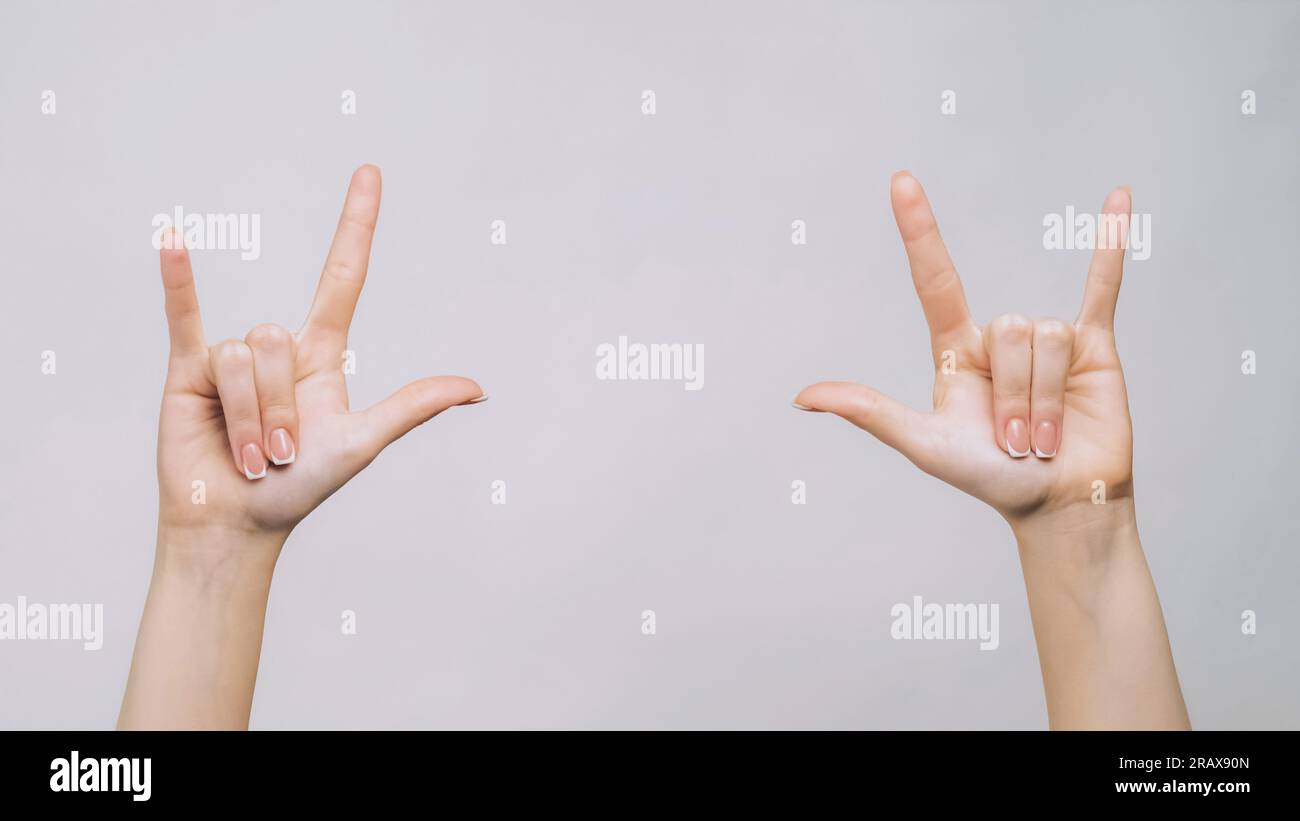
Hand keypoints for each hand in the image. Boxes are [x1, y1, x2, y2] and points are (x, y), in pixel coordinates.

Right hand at [156, 165, 484, 539]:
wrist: (238, 523)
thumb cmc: (302, 486)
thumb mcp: (362, 441)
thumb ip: (412, 406)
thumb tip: (476, 387)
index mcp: (323, 354)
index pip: (343, 275)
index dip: (357, 224)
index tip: (370, 173)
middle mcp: (279, 347)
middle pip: (278, 339)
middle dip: (277, 410)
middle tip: (278, 454)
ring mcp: (233, 355)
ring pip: (242, 357)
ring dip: (246, 421)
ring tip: (248, 454)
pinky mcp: (187, 368)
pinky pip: (184, 314)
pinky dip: (178, 280)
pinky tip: (172, 239)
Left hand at [795, 172, 1133, 524]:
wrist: (1058, 503)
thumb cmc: (988, 478)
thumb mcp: (923, 443)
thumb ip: (868, 412)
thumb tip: (801, 396)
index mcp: (955, 351)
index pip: (935, 280)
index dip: (919, 231)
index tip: (901, 181)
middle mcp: (998, 338)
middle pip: (1005, 327)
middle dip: (1014, 395)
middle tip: (1014, 440)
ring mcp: (1046, 338)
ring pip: (1046, 332)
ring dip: (1046, 398)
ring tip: (1044, 434)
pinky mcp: (1094, 344)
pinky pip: (1102, 284)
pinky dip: (1110, 241)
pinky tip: (1118, 197)